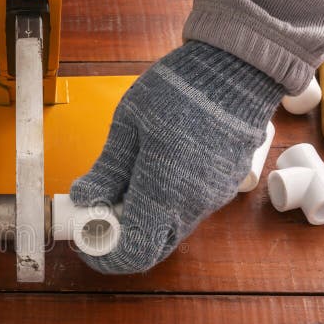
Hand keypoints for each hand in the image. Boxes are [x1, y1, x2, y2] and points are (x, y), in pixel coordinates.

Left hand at [70, 41, 283, 273]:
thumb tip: (84, 198)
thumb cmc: (179, 90)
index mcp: (163, 195)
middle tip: (101, 207)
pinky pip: (187, 209)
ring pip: (170, 228)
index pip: (132, 254)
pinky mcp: (223, 187)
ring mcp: (211, 199)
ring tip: (125, 182)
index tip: (86, 234)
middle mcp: (191, 208)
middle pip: (152, 247)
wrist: (239, 68)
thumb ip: (108, 168)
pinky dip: (164, 204)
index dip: (104, 255)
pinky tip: (154, 170)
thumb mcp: (129, 124)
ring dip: (143, 218)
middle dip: (121, 236)